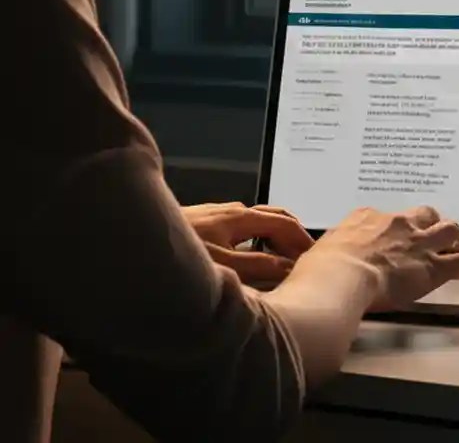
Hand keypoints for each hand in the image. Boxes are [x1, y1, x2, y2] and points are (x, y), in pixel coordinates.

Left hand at [182, 202, 314, 283]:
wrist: (123, 242)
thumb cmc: (173, 257)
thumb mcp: (223, 267)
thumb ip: (259, 268)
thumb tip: (290, 267)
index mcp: (237, 217)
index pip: (284, 223)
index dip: (303, 240)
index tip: (315, 259)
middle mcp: (226, 211)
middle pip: (270, 216)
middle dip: (291, 235)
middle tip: (302, 258)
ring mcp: (210, 216)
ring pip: (251, 223)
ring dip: (269, 239)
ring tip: (276, 263)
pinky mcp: (195, 226)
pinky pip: (234, 230)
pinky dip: (250, 242)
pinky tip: (240, 262)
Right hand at [297, 206, 458, 311]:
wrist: (340, 278)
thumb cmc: (322, 270)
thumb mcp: (319, 251)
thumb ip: (329, 253)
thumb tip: (322, 263)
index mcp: (366, 218)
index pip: (385, 218)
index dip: (392, 229)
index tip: (391, 238)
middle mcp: (397, 224)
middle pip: (423, 215)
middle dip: (430, 223)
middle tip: (434, 234)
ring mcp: (418, 243)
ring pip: (448, 230)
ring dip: (456, 237)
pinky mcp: (433, 266)